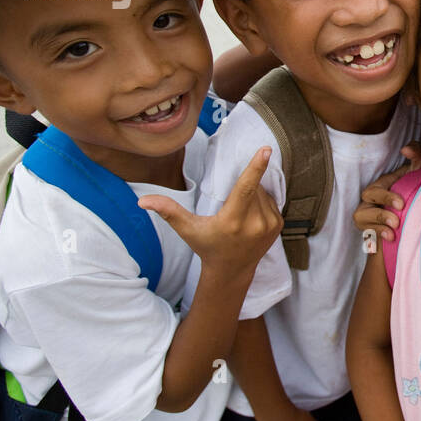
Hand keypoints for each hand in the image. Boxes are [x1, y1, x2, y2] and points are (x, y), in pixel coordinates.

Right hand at [139, 147, 281, 280]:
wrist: (232, 270)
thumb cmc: (207, 246)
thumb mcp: (187, 229)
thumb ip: (168, 211)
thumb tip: (142, 201)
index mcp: (232, 221)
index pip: (246, 188)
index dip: (256, 167)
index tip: (266, 149)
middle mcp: (254, 224)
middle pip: (252, 187)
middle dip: (242, 187)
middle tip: (230, 205)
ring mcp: (269, 225)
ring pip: (263, 192)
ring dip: (253, 195)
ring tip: (240, 213)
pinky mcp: (278, 225)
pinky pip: (271, 201)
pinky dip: (261, 202)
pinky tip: (251, 217)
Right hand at [352, 143, 420, 241]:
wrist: (419, 219)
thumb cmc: (418, 191)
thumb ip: (417, 155)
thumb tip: (406, 149)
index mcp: (383, 184)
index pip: (379, 187)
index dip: (387, 195)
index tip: (402, 204)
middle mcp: (372, 198)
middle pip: (368, 199)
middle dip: (381, 210)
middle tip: (398, 218)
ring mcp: (369, 214)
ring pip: (361, 216)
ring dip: (377, 222)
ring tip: (394, 228)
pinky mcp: (369, 230)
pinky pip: (366, 233)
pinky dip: (377, 234)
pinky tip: (391, 238)